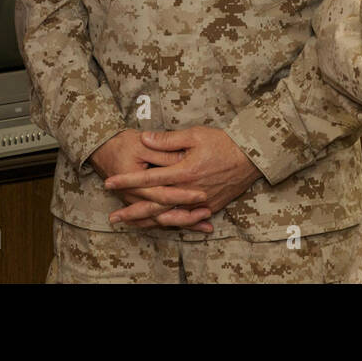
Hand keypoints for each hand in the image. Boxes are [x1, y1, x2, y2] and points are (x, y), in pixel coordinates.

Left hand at [104, 127, 260, 229]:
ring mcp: (199, 202)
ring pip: (168, 216)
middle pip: (155, 204)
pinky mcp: (209, 207)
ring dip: (147, 221)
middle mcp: (189, 190)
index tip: (110, 182)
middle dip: (131, 211)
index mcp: (183, 171)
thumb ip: (168, 139)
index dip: (127, 180)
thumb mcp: (195, 134)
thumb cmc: (223, 142)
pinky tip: (157, 226)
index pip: (149, 178)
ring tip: (129, 225)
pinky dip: (169, 224)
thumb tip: (144, 138)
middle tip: (113, 218)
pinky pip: (185, 219)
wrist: (251, 158)